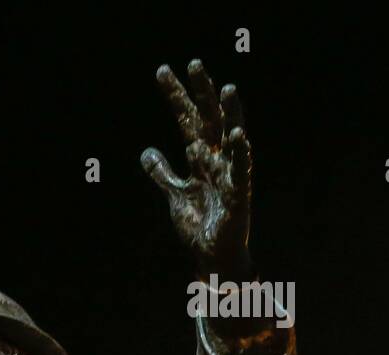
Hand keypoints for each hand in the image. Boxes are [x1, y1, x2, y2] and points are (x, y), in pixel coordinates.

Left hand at [141, 59, 252, 278]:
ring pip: (231, 137)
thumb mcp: (175, 193)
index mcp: (201, 157)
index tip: (162, 72)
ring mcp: (229, 174)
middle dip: (201, 92)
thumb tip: (147, 152)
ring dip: (230, 113)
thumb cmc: (200, 223)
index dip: (176, 97)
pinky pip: (241, 170)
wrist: (213, 256)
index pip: (187, 120)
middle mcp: (217, 160)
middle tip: (193, 63)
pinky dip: (241, 152)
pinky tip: (239, 134)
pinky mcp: (238, 194)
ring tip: (227, 89)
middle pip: (209, 119)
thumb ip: (162, 172)